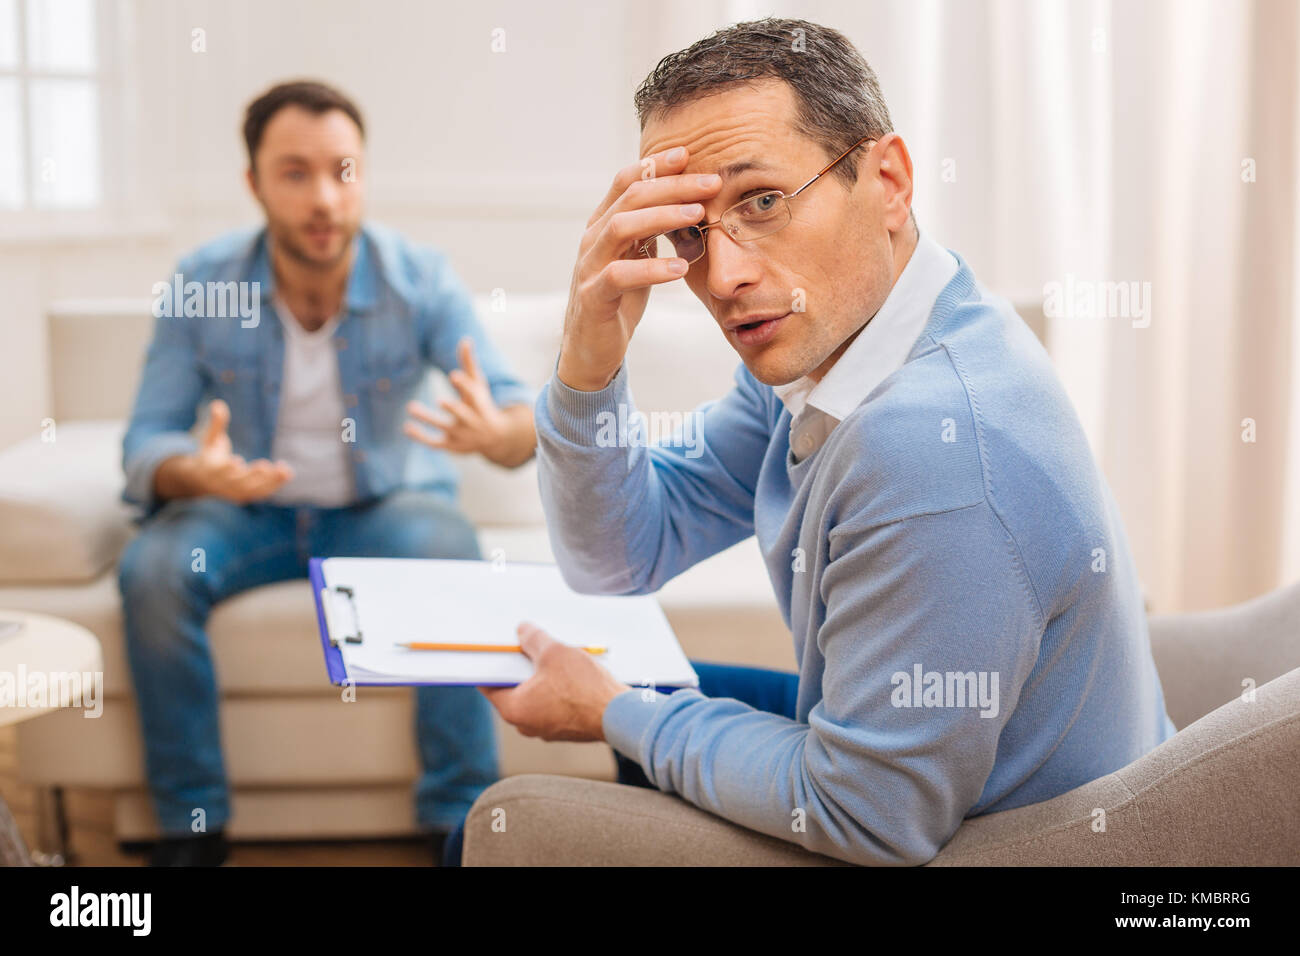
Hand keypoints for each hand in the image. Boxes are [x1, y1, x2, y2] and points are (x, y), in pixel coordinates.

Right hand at [157, 399, 294, 502]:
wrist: (202, 482)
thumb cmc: (208, 456)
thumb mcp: (209, 440)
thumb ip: (216, 424)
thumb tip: (218, 404)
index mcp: (211, 470)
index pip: (218, 471)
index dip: (227, 468)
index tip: (237, 461)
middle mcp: (223, 484)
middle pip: (238, 483)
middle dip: (252, 476)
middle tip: (265, 465)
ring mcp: (234, 493)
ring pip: (253, 490)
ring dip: (270, 481)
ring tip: (284, 470)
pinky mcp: (246, 497)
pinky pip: (261, 493)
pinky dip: (275, 485)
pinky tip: (287, 473)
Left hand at [404, 337, 534, 466]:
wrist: (495, 438)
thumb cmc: (482, 404)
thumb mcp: (479, 384)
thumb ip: (470, 364)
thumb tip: (465, 339)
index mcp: (479, 403)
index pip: (473, 393)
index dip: (464, 385)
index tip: (454, 375)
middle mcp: (472, 420)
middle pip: (462, 414)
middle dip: (453, 408)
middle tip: (439, 400)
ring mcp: (462, 435)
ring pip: (445, 427)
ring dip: (428, 419)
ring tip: (410, 406)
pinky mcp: (452, 446)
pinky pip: (435, 443)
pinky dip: (421, 436)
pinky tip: (407, 427)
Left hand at [480, 622, 630, 741]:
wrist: (619, 715)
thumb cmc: (583, 689)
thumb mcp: (554, 652)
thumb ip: (533, 639)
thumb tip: (523, 631)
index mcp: (513, 709)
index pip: (488, 683)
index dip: (491, 662)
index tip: (494, 648)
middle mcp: (525, 724)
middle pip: (513, 689)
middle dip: (520, 666)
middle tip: (527, 645)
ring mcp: (546, 729)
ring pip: (536, 697)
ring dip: (541, 678)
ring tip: (554, 656)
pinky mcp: (565, 729)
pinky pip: (553, 705)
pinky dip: (556, 690)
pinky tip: (570, 673)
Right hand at [557, 146, 722, 390]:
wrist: (591, 348)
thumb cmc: (618, 300)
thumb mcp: (637, 257)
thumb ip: (652, 230)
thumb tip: (688, 202)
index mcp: (603, 223)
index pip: (627, 181)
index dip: (657, 164)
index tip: (690, 154)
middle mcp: (593, 238)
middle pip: (630, 197)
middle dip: (672, 186)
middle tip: (711, 184)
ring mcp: (590, 266)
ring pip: (621, 227)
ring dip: (662, 217)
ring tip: (697, 215)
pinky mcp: (593, 297)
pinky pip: (620, 276)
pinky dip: (651, 269)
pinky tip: (679, 268)